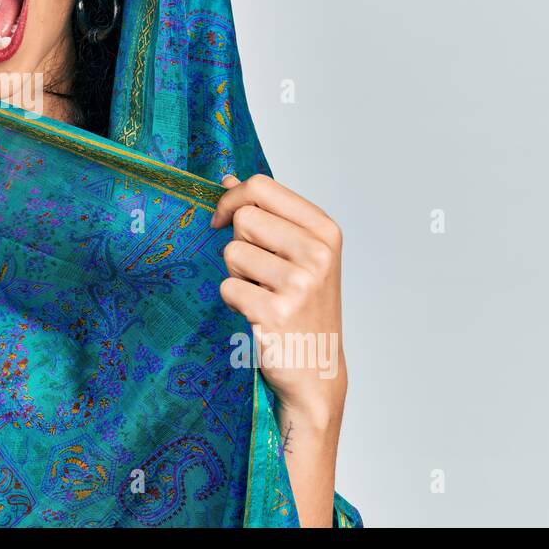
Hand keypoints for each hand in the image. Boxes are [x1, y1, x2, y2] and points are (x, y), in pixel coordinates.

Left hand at [210, 173, 346, 427]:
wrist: (316, 367)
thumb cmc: (304, 307)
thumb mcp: (299, 253)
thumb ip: (268, 215)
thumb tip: (229, 180)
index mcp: (325, 230)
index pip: (263, 187)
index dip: (233, 198)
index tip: (223, 218)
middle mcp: (317, 253)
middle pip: (244, 218)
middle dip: (239, 243)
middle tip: (259, 272)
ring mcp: (299, 284)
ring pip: (232, 252)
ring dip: (237, 274)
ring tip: (262, 294)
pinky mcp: (276, 312)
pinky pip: (228, 287)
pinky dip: (234, 301)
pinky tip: (258, 315)